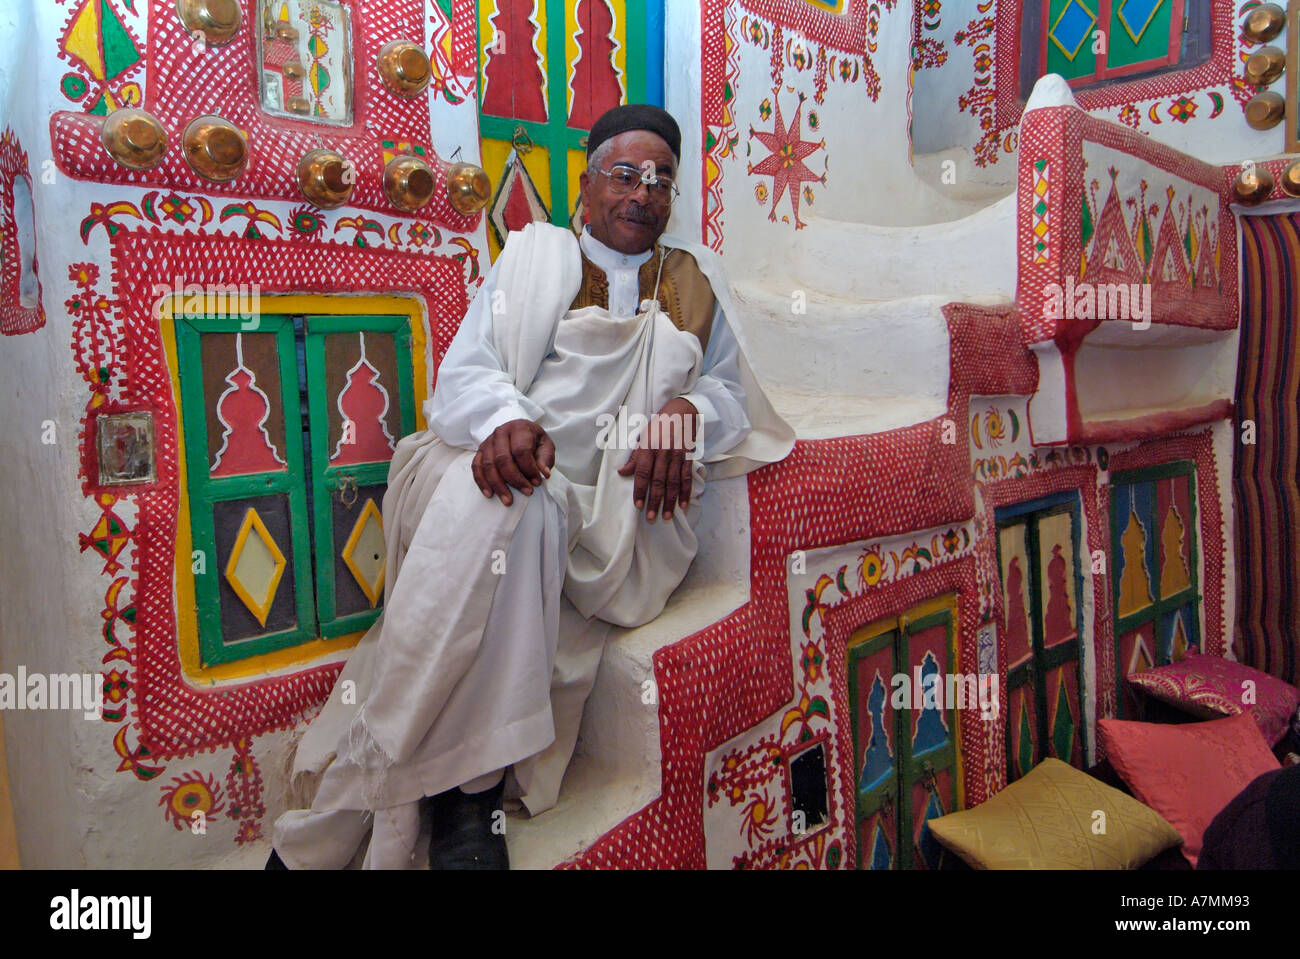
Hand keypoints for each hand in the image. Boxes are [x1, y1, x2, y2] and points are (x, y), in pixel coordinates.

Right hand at [472, 419, 555, 506]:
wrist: (520, 432)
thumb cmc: (534, 441)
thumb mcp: (546, 446)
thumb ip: (545, 459)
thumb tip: (544, 473)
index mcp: (519, 428)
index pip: (521, 451)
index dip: (529, 469)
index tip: (537, 482)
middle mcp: (501, 432)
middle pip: (503, 459)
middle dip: (515, 479)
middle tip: (527, 492)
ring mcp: (488, 442)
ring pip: (489, 465)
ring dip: (498, 485)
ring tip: (508, 500)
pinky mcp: (480, 451)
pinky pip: (477, 467)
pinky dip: (482, 482)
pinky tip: (490, 494)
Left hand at [617, 397, 698, 521]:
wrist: (682, 410)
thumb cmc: (659, 424)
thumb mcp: (643, 437)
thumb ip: (634, 456)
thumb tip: (622, 472)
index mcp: (649, 447)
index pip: (642, 472)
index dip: (640, 490)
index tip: (638, 505)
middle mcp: (663, 452)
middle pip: (659, 481)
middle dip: (655, 501)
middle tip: (651, 517)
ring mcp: (678, 455)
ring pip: (674, 482)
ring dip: (670, 501)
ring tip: (666, 516)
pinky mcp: (689, 457)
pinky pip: (687, 477)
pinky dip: (686, 492)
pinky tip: (683, 505)